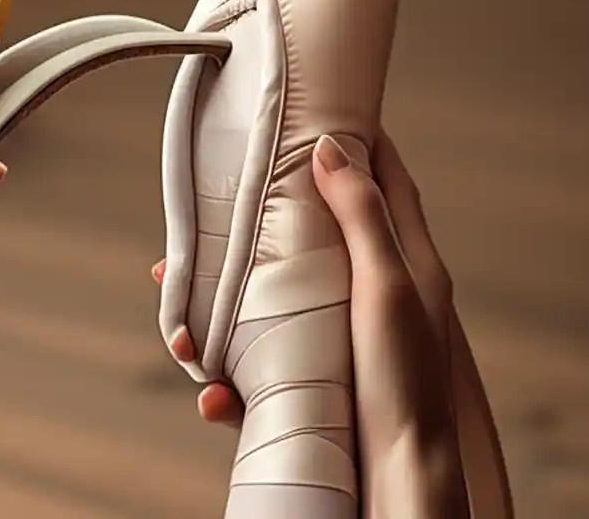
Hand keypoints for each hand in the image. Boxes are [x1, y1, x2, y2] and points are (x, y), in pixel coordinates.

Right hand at [150, 131, 467, 517]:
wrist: (401, 477)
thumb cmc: (404, 381)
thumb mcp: (386, 284)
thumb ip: (361, 216)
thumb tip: (332, 147)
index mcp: (409, 262)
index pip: (387, 180)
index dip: (358, 142)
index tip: (318, 112)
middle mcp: (379, 295)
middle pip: (315, 240)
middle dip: (257, 230)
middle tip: (210, 220)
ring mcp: (346, 342)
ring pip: (273, 308)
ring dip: (220, 313)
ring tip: (179, 321)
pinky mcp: (318, 386)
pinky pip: (263, 373)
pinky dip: (231, 383)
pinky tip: (212, 395)